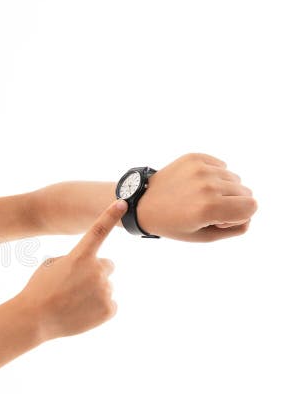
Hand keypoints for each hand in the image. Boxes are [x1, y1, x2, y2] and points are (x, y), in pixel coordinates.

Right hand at [15, 199, 124, 344]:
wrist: (35, 319)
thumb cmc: (39, 289)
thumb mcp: (51, 265)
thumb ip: (75, 260)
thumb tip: (93, 268)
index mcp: (80, 256)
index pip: (98, 230)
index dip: (111, 215)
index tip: (123, 203)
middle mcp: (96, 271)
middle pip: (107, 265)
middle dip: (96, 272)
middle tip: (77, 285)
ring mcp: (105, 290)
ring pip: (106, 286)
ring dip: (94, 292)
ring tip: (73, 302)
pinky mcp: (110, 309)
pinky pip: (110, 304)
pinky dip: (98, 308)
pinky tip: (81, 312)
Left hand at [137, 153, 258, 242]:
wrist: (142, 202)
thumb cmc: (172, 224)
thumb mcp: (203, 236)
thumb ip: (235, 228)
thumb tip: (249, 211)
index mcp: (209, 208)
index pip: (252, 207)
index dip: (238, 216)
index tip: (219, 219)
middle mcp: (207, 186)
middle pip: (245, 192)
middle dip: (231, 202)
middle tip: (205, 209)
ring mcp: (200, 169)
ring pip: (234, 178)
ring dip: (222, 188)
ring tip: (198, 196)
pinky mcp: (194, 158)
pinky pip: (221, 165)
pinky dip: (214, 175)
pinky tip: (195, 184)